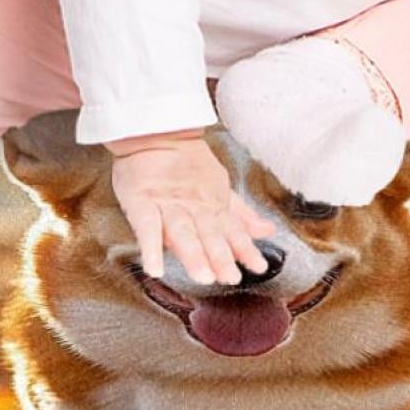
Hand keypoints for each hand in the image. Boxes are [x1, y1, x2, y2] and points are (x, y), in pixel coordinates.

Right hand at [108, 132, 276, 284]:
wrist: (155, 132)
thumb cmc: (186, 164)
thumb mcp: (219, 189)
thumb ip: (241, 215)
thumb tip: (268, 231)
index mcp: (211, 205)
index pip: (231, 230)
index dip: (244, 248)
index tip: (258, 267)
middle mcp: (193, 208)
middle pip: (208, 234)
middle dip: (220, 256)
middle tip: (230, 276)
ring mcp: (167, 205)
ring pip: (182, 232)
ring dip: (193, 254)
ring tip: (203, 276)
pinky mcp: (141, 202)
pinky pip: (146, 226)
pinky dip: (151, 248)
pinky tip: (154, 269)